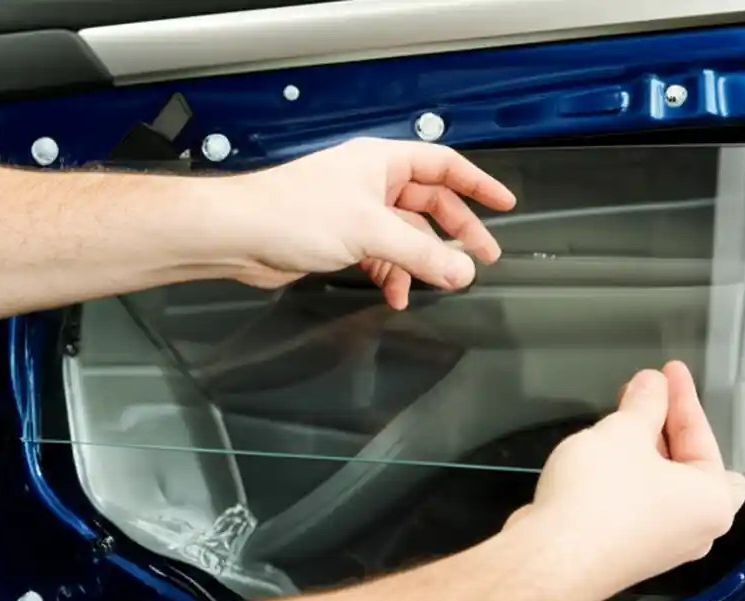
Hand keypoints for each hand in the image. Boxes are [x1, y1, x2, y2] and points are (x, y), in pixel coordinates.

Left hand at [203, 137, 515, 309]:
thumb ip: (422, 255)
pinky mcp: (340, 239)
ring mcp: (356, 212)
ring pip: (406, 236)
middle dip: (456, 233)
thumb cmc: (294, 214)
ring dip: (422, 261)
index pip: (444, 166)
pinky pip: (382, 256)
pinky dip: (393, 275)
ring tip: (441, 285)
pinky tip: (397, 293)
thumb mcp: (371, 232)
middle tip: (483, 257)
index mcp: (382, 163)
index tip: (504, 204)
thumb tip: (463, 272)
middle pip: (429, 205)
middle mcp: (371, 183)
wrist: (240, 236)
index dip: (477, 185)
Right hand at [510, 361, 744, 594]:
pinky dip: (631, 480)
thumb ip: (644, 404)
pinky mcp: (628, 555)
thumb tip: (653, 385)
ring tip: (622, 421)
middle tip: (647, 398)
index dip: (682, 398)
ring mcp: (661, 548)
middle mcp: (696, 530)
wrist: (552, 559)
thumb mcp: (624, 432)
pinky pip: (640, 508)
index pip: (703, 436)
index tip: (668, 371)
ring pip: (665, 489)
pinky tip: (605, 458)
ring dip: (648, 453)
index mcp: (712, 501)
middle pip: (694, 466)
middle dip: (671, 430)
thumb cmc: (600, 496)